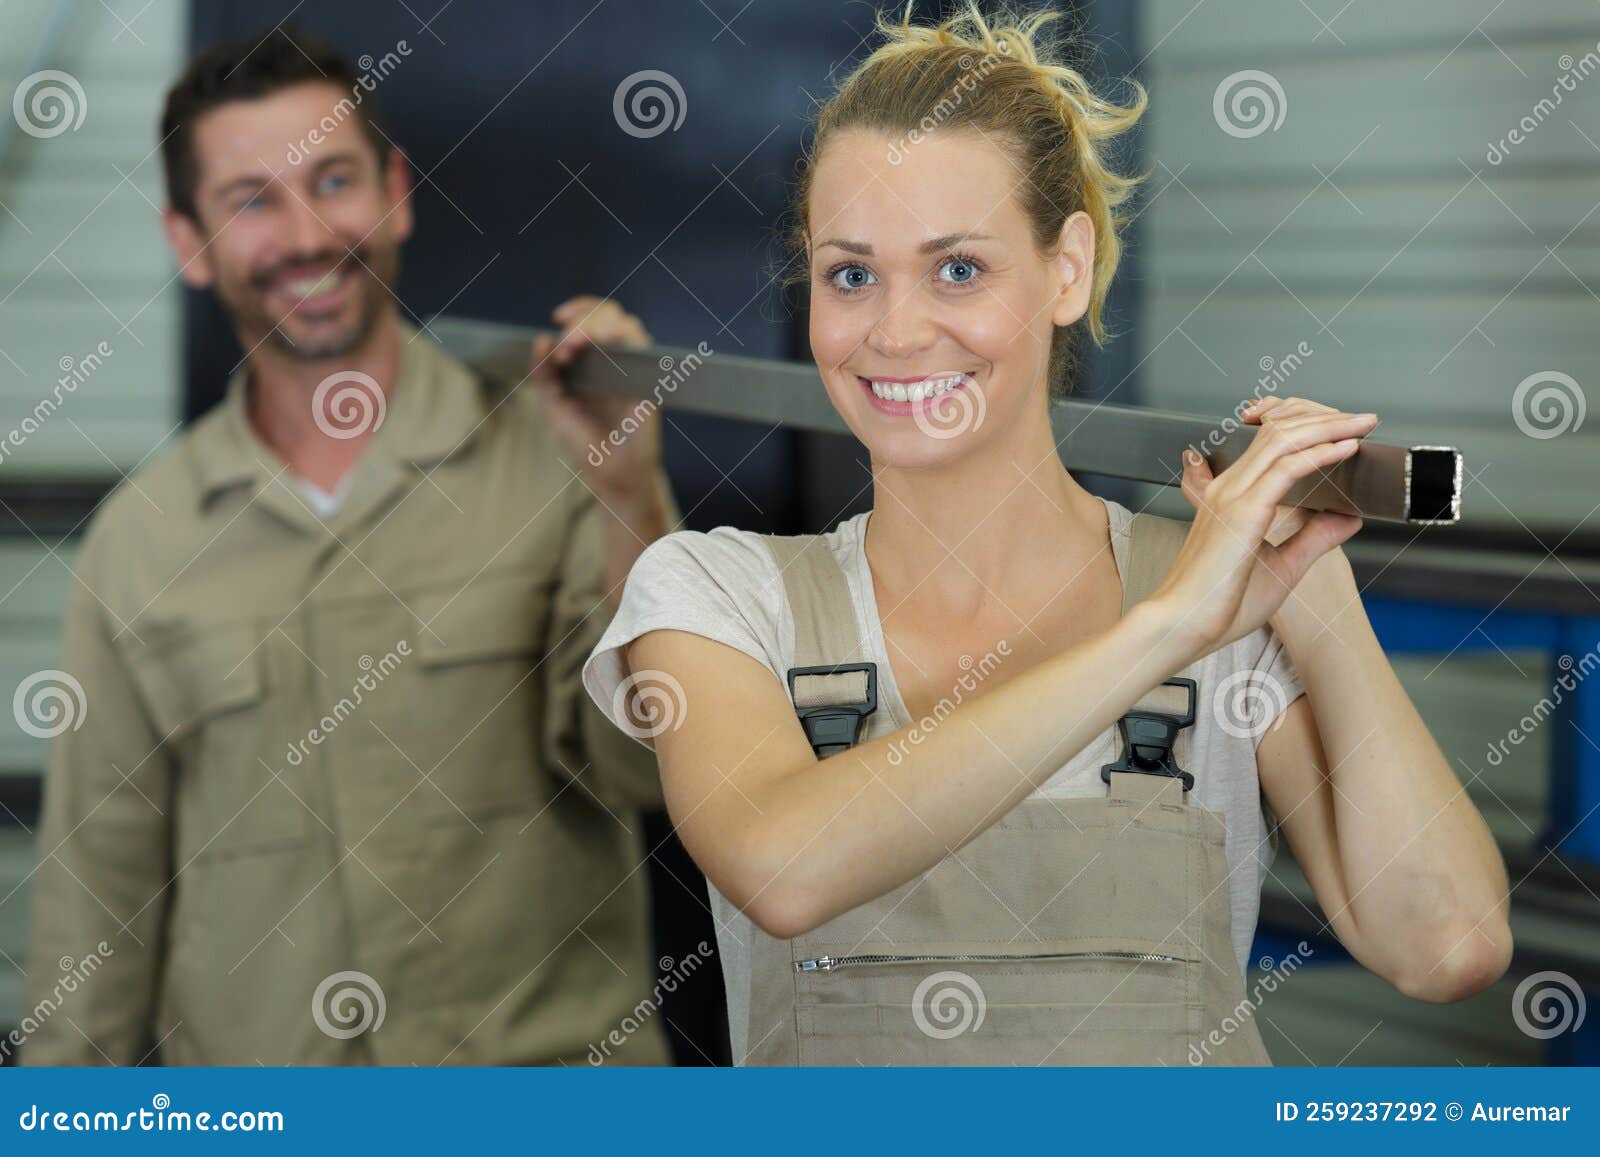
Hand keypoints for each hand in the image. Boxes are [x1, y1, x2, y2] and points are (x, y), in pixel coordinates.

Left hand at [532, 295, 662, 501]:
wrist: (614, 477)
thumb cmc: (588, 447)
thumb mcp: (555, 408)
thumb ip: (544, 375)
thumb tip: (540, 339)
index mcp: (589, 365)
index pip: (587, 321)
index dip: (575, 311)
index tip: (558, 319)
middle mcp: (611, 362)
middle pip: (604, 315)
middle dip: (582, 320)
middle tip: (567, 345)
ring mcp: (630, 368)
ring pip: (622, 321)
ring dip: (596, 323)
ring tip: (577, 344)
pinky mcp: (646, 378)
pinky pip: (640, 341)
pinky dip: (622, 332)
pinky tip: (604, 340)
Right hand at [1150, 396, 1372, 657]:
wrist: (1185, 627)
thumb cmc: (1218, 606)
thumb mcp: (1281, 566)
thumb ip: (1313, 537)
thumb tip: (1348, 517)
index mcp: (1231, 497)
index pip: (1268, 439)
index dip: (1306, 424)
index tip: (1342, 428)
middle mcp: (1229, 488)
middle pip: (1278, 429)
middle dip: (1324, 416)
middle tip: (1363, 418)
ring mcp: (1233, 496)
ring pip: (1284, 439)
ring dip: (1328, 426)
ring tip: (1362, 424)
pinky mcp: (1243, 511)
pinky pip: (1287, 468)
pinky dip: (1320, 453)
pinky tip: (1346, 449)